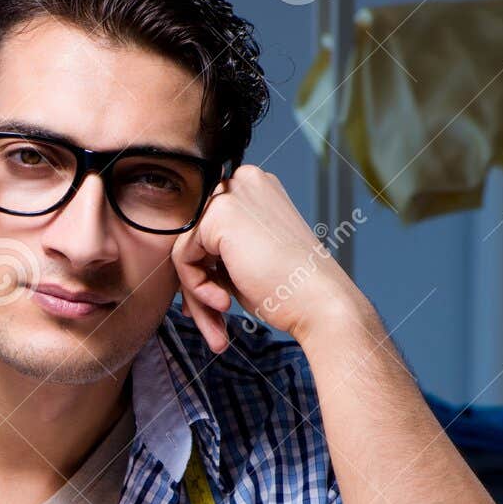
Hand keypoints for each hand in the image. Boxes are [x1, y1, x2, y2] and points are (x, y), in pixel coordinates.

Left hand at [171, 164, 365, 351]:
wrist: (319, 301)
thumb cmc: (292, 287)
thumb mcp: (248, 261)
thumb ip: (217, 254)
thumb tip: (183, 269)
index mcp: (255, 188)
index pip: (208, 229)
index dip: (206, 272)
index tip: (214, 304)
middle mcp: (243, 181)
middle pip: (194, 238)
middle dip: (198, 286)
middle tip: (214, 322)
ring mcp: (231, 193)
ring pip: (186, 250)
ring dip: (198, 293)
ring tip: (220, 319)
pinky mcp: (218, 213)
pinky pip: (183, 258)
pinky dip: (197, 288)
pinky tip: (225, 301)